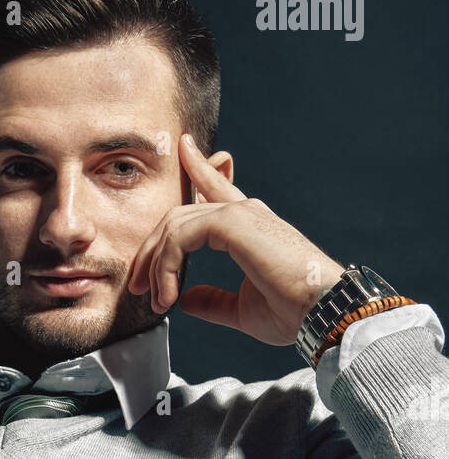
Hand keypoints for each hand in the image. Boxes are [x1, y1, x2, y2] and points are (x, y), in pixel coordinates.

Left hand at [127, 134, 344, 345]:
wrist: (321, 311)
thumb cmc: (293, 312)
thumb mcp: (243, 310)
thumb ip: (213, 301)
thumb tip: (186, 299)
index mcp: (250, 226)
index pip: (217, 188)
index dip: (199, 167)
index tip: (184, 146)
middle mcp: (245, 212)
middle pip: (180, 215)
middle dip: (152, 249)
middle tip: (138, 285)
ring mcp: (240, 213)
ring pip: (175, 225)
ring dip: (155, 263)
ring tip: (153, 299)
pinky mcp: (234, 221)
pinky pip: (180, 235)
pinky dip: (166, 264)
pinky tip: (167, 293)